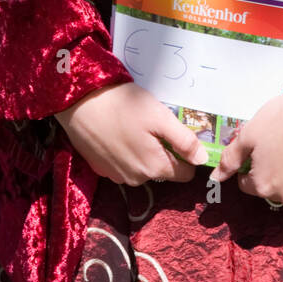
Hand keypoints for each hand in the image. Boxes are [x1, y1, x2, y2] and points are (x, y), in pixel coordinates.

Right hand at [55, 81, 208, 185]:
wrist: (79, 102)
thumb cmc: (123, 105)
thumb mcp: (159, 117)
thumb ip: (184, 141)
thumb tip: (203, 160)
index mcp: (155, 167)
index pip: (186, 174)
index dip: (188, 155)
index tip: (180, 135)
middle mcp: (137, 179)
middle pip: (163, 170)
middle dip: (164, 151)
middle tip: (154, 124)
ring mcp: (116, 176)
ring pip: (143, 168)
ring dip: (144, 151)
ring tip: (133, 125)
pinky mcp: (100, 169)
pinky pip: (123, 164)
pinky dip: (125, 151)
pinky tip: (117, 131)